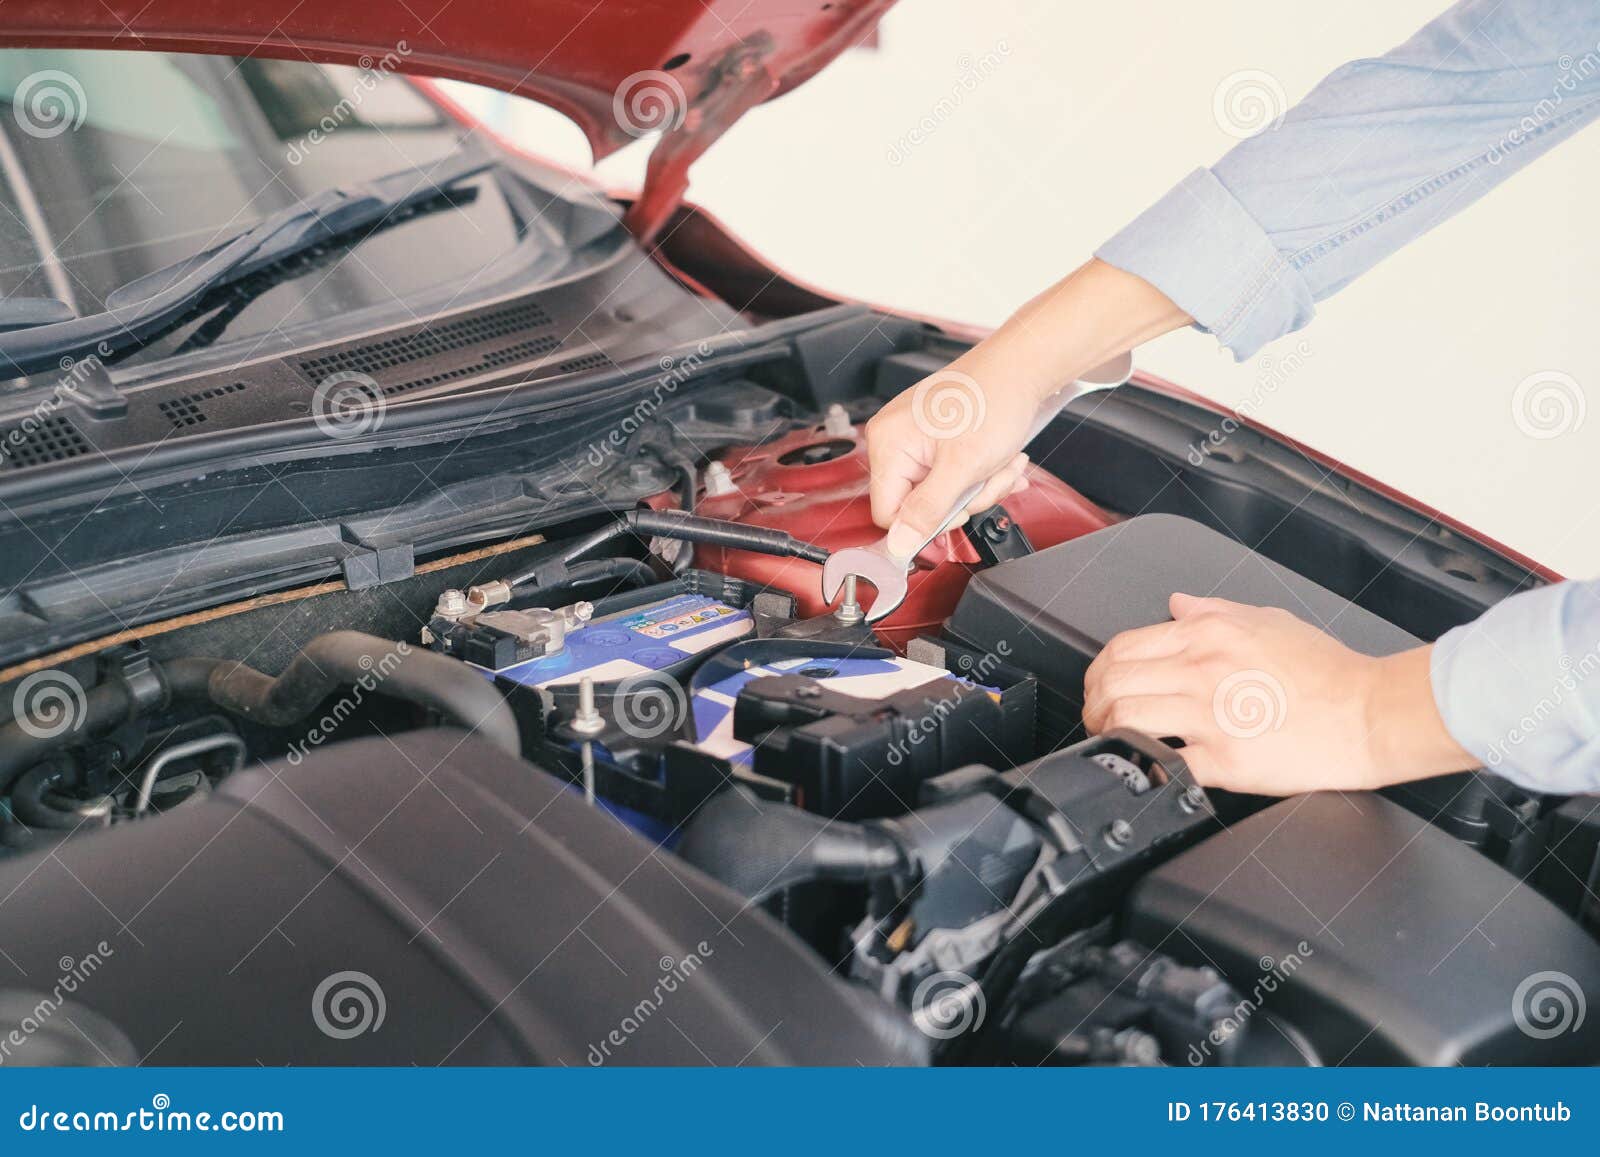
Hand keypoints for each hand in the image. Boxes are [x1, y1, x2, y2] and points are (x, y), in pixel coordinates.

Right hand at [864, 259, 1191, 554]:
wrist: (1025, 365)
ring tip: (1002, 461)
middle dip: (966, 498)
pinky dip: (984, 472)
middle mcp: (895, 440)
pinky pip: (955, 474)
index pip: (889, 512)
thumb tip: (898, 545)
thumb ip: (928, 511)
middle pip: (921, 504)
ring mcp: (917, 437)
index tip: (960, 511)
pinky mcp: (938, 437)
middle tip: (989, 478)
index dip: (927, 522)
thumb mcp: (962, 467)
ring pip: (945, 492)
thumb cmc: (994, 399)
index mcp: (888, 444)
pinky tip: (1003, 457)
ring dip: (982, 485)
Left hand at [1082, 593, 1475, 793]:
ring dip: (1109, 734)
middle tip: (1097, 719)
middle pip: (1113, 683)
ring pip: (1126, 719)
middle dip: (1093, 705)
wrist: (1372, 713)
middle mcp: (1201, 669)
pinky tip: (1147, 768)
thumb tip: (1176, 604)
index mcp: (1207, 634)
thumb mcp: (1268, 620)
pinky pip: (1164, 763)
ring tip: (1115, 743)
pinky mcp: (1226, 760)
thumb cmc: (1330, 673)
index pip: (1123, 646)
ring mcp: (1210, 715)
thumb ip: (1213, 610)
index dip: (1100, 672)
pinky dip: (1146, 767)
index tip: (1100, 687)